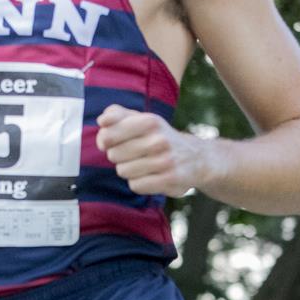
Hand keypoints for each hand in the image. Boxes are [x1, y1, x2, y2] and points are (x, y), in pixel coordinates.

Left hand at [96, 107, 211, 196]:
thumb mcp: (143, 119)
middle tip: (136, 153)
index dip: (105, 140)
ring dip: (130, 170)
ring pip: (123, 171)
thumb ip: (118, 114)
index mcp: (150, 121)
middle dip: (120, 156)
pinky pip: (136, 185)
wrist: (197, 158)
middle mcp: (159, 140)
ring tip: (145, 165)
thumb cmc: (160, 137)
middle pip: (113, 154)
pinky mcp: (170, 180)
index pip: (107, 134)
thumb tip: (102, 121)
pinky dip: (139, 183)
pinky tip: (151, 176)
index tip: (111, 142)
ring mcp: (165, 160)